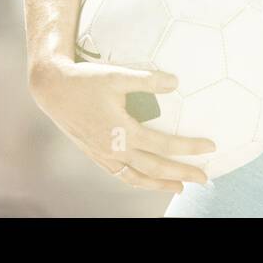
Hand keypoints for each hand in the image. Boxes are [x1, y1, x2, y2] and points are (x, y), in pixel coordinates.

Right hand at [28, 55, 216, 192]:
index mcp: (122, 131)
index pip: (164, 144)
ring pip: (137, 177)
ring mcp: (103, 155)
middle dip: (182, 173)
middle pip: (155, 168)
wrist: (53, 89)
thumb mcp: (118, 76)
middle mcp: (114, 149)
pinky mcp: (95, 155)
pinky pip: (121, 174)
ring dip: (160, 184)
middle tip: (204, 178)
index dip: (189, 147)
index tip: (210, 148)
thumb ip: (147, 80)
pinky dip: (137, 180)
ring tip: (179, 187)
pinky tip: (146, 178)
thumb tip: (175, 82)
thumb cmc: (86, 80)